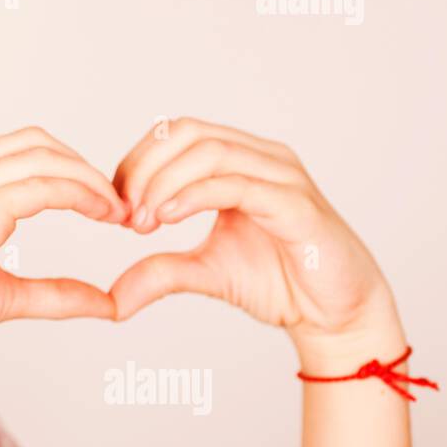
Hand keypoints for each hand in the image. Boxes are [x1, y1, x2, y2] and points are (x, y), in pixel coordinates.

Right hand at [0, 126, 129, 373]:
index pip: (18, 150)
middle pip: (36, 142)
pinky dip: (81, 194)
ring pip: (45, 158)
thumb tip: (104, 302)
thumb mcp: (1, 293)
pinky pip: (44, 186)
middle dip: (82, 166)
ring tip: (118, 211)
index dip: (64, 167)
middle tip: (116, 202)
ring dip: (90, 180)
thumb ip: (52, 292)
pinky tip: (103, 214)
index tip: (98, 200)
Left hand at [108, 117, 401, 355]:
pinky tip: (169, 217)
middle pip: (189, 132)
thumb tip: (112, 298)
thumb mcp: (203, 272)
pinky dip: (195, 195)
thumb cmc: (278, 281)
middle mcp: (262, 158)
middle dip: (145, 167)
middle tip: (126, 213)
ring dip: (165, 182)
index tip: (118, 205)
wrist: (334, 315)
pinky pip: (238, 185)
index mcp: (239, 161)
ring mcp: (282, 177)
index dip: (138, 161)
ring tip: (144, 220)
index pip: (177, 133)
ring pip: (211, 152)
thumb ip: (159, 273)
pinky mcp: (296, 206)